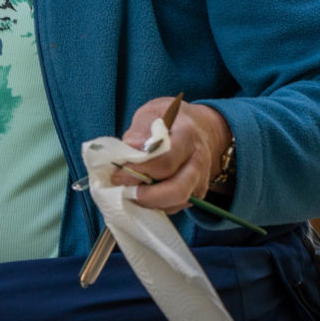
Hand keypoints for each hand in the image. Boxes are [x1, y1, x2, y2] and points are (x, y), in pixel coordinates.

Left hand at [113, 98, 230, 214]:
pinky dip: (155, 206)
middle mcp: (198, 160)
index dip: (140, 168)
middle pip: (176, 189)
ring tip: (128, 193)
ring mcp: (200, 180)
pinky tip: (140, 194)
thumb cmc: (169, 119)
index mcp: (187, 135)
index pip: (166, 159)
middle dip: (145, 195)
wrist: (199, 127)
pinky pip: (175, 207)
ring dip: (148, 203)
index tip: (119, 169)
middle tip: (122, 189)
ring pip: (177, 203)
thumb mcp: (152, 113)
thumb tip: (128, 149)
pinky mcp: (196, 194)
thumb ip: (139, 131)